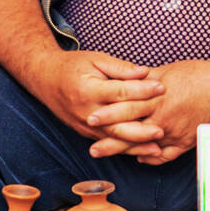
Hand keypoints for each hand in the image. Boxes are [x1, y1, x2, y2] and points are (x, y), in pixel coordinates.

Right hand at [36, 49, 165, 145]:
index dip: (142, 90)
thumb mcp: (96, 59)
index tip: (161, 87)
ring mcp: (85, 125)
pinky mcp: (86, 132)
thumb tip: (145, 73)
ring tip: (158, 148)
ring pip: (114, 138)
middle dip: (142, 127)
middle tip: (163, 128)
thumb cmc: (73, 66)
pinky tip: (142, 151)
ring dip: (136, 145)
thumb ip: (121, 68)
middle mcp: (86, 111)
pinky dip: (125, 148)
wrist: (46, 79)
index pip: (120, 92)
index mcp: (88, 90)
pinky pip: (108, 143)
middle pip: (118, 123)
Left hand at [88, 59, 209, 162]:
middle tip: (91, 147)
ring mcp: (175, 132)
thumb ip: (146, 79)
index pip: (127, 106)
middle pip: (131, 129)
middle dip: (109, 139)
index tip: (89, 118)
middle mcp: (164, 117)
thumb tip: (126, 79)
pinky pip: (166, 155)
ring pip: (144, 146)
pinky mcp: (187, 141)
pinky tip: (139, 158)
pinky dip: (151, 158)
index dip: (108, 113)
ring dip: (124, 151)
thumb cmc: (201, 74)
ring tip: (106, 154)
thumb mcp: (170, 71)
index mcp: (158, 97)